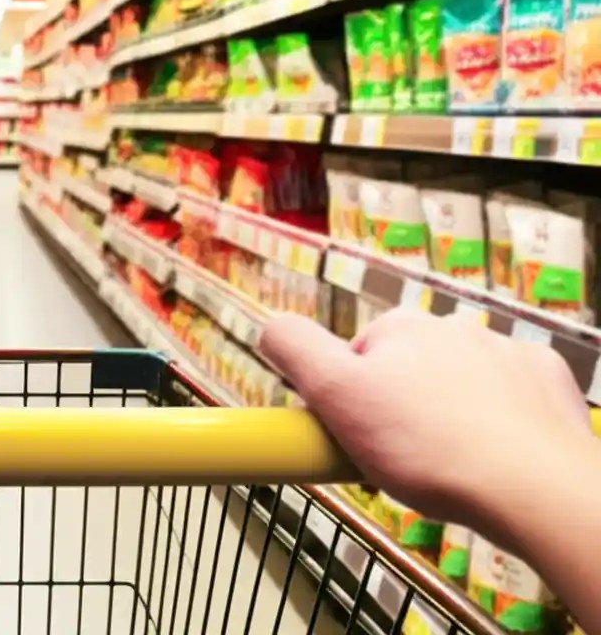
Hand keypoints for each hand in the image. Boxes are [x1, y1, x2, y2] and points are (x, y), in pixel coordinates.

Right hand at [258, 309, 592, 533]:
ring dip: (444, 415)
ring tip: (445, 465)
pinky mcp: (545, 382)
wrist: (534, 486)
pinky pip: (508, 395)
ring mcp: (505, 353)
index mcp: (399, 328)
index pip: (354, 358)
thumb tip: (269, 327)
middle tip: (397, 459)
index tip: (357, 438)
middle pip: (404, 370)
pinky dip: (496, 419)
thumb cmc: (430, 448)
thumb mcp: (336, 396)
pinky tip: (491, 452)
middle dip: (396, 409)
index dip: (347, 402)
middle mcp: (452, 328)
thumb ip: (294, 351)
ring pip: (456, 383)